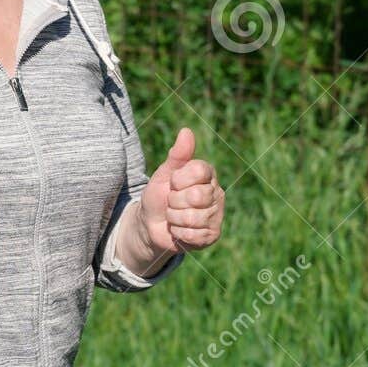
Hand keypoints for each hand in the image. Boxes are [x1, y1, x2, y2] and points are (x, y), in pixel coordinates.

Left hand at [139, 127, 224, 255]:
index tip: (173, 183)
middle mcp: (217, 193)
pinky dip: (179, 233)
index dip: (179, 180)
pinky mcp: (212, 234)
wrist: (151, 224)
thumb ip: (177, 155)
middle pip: (197, 196)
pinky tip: (179, 230)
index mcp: (207, 174)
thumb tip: (186, 131)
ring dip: (175, 219)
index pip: (199, 171)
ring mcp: (217, 215)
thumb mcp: (163, 174)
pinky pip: (193, 235)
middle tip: (172, 202)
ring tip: (174, 217)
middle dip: (175, 201)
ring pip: (193, 217)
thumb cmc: (159, 195)